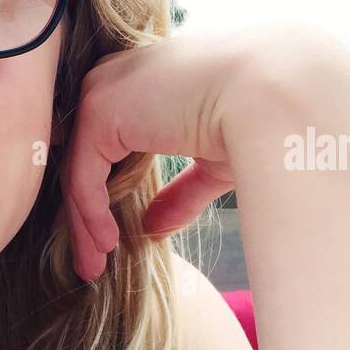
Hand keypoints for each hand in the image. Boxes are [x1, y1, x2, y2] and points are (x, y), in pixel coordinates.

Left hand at [56, 31, 246, 280]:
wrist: (271, 95)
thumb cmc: (256, 119)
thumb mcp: (211, 162)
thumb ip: (180, 192)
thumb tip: (154, 228)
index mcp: (137, 85)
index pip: (100, 147)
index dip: (98, 196)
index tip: (105, 240)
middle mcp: (111, 82)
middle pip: (82, 160)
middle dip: (82, 216)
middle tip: (89, 263)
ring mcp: (101, 94)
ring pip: (78, 172)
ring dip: (84, 225)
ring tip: (93, 267)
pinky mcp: (100, 113)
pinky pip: (84, 177)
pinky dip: (92, 215)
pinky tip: (107, 244)